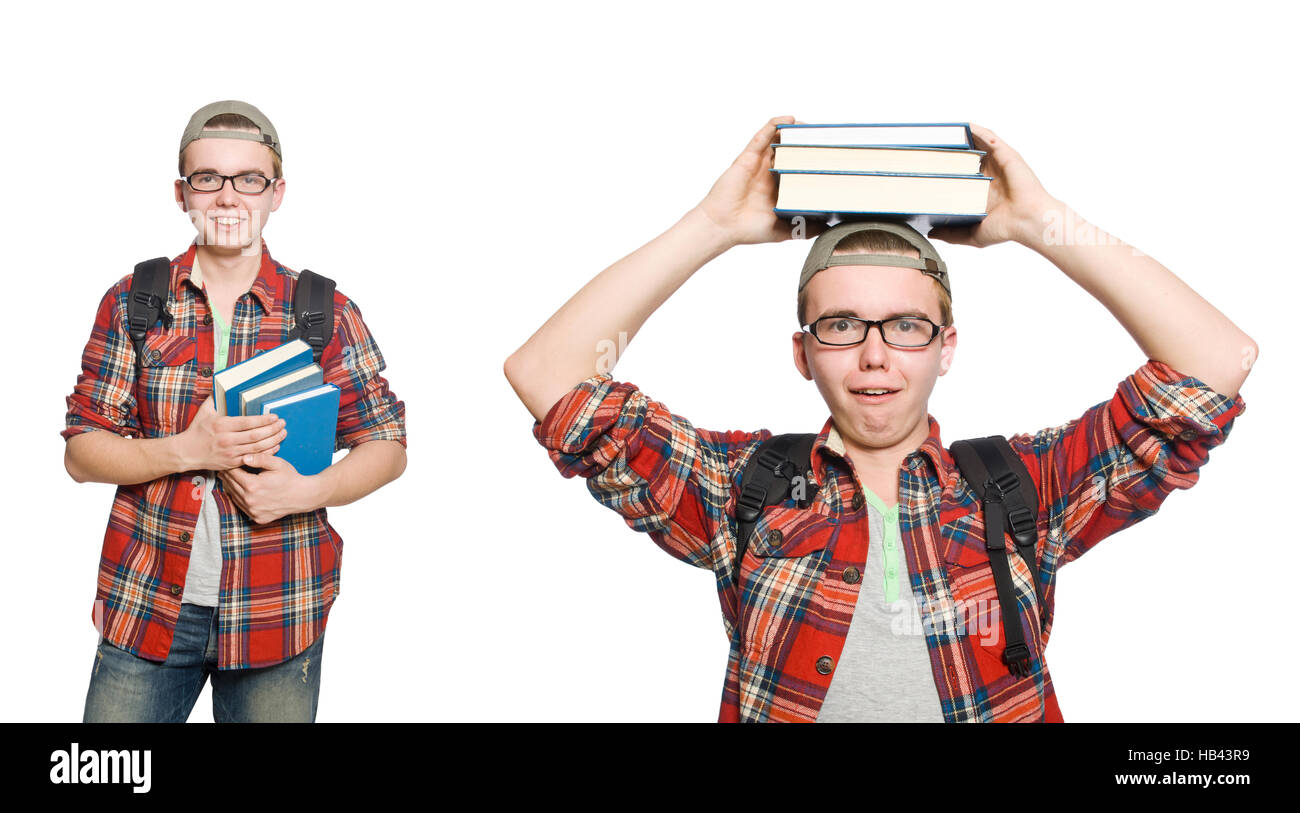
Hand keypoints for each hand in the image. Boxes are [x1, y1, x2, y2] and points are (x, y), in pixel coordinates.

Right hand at [173, 395, 285, 470]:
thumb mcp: (205, 411)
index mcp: (222, 425)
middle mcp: (227, 440)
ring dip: (273, 440)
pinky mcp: (232, 463)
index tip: (275, 416)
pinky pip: (253, 458)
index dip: (264, 420)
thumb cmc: (197, 430)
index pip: (248, 422)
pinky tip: (275, 446)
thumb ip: (216, 398)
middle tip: (283, 424)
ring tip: (283, 433)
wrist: (186, 452)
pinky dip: (266, 453)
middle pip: (256, 435)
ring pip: (257, 448)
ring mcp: (230, 453)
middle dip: (273, 429)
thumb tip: (224, 385)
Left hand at [217, 452, 319, 524]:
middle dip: (227, 476)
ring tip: (228, 479)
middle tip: (224, 470)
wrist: (303, 496)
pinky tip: (240, 491)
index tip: (228, 461)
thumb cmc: (290, 477)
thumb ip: (259, 459)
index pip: (232, 473)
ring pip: (234, 497)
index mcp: (253, 485)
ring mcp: (253, 511)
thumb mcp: (277, 463)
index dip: (229, 466)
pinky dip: (239, 499)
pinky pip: (242, 507)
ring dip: (231, 487)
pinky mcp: (257, 518)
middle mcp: (250, 500)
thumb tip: (243, 457)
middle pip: (231, 485)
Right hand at [695, 115, 824, 246]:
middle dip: (806, 142)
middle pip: (791, 151)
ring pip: (778, 140)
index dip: (813, 160)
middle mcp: (769, 173)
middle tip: (825, 137)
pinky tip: (789, 118)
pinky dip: (774, 124)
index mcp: (779, 187)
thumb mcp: (785, 230)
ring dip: (794, 130)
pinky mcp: (748, 157)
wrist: (723, 227)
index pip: (799, 168)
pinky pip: (762, 136)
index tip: (832, 155)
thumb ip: (806, 227)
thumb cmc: (748, 230)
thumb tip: (830, 226)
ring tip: (810, 125)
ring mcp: (759, 163)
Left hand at [928, 123, 1055, 247]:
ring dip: (962, 136)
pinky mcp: (1006, 155)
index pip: (960, 174)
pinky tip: (964, 126)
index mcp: (980, 190)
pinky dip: (977, 130)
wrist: (1027, 221)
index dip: (945, 167)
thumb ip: (951, 233)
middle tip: (930, 144)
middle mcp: (989, 174)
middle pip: (967, 156)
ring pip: (977, 144)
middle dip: (951, 150)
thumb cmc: (1005, 228)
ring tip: (943, 132)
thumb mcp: (972, 234)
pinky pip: (989, 138)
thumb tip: (930, 233)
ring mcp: (998, 163)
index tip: (927, 164)